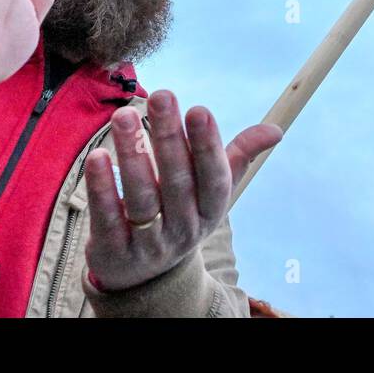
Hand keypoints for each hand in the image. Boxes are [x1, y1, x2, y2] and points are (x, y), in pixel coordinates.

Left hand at [82, 90, 282, 291]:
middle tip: (161, 95)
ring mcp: (149, 244)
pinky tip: (97, 156)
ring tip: (125, 114)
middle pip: (177, 181)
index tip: (199, 109)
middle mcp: (184, 228)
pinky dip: (102, 188)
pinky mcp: (114, 252)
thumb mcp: (214, 190)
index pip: (213, 178)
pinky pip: (107, 218)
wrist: (148, 277)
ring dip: (133, 155)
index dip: (207, 146)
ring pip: (142, 198)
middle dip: (169, 136)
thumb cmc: (184, 213)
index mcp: (211, 209)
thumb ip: (239, 156)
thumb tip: (276, 130)